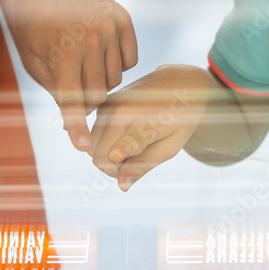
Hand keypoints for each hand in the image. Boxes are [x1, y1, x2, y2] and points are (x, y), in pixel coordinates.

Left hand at [9, 0, 137, 150]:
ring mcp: (110, 28)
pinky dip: (117, 64)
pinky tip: (101, 52)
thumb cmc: (35, 26)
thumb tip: (73, 121)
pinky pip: (130, 62)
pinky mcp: (124, 20)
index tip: (83, 147)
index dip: (77, 126)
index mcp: (63, 51)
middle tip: (76, 90)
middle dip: (87, 100)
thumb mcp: (34, 60)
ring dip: (102, 82)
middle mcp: (91, 39)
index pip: (74, 100)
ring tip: (85, 64)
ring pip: (115, 80)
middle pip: (99, 94)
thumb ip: (55, 91)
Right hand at [90, 66, 213, 189]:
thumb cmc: (177, 120)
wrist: (176, 83)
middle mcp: (121, 111)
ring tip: (130, 151)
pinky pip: (92, 136)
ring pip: (91, 148)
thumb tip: (121, 186)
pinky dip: (104, 144)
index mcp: (146, 121)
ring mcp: (108, 105)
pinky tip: (122, 139)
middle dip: (112, 168)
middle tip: (134, 164)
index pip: (126, 144)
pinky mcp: (102, 104)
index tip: (119, 167)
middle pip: (98, 156)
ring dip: (107, 157)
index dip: (119, 161)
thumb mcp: (169, 147)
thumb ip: (143, 166)